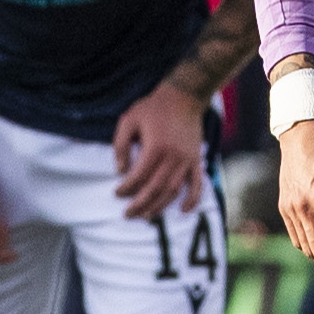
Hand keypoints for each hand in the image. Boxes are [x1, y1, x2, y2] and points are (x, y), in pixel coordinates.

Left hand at [111, 81, 205, 219]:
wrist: (184, 97)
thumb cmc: (154, 108)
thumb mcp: (129, 119)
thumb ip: (120, 145)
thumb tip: (119, 170)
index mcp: (155, 148)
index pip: (138, 177)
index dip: (126, 188)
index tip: (117, 193)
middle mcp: (173, 157)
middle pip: (155, 189)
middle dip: (140, 204)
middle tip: (128, 214)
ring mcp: (187, 160)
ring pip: (173, 191)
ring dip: (160, 206)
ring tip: (147, 216)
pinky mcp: (196, 160)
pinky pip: (197, 184)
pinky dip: (192, 199)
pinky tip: (184, 210)